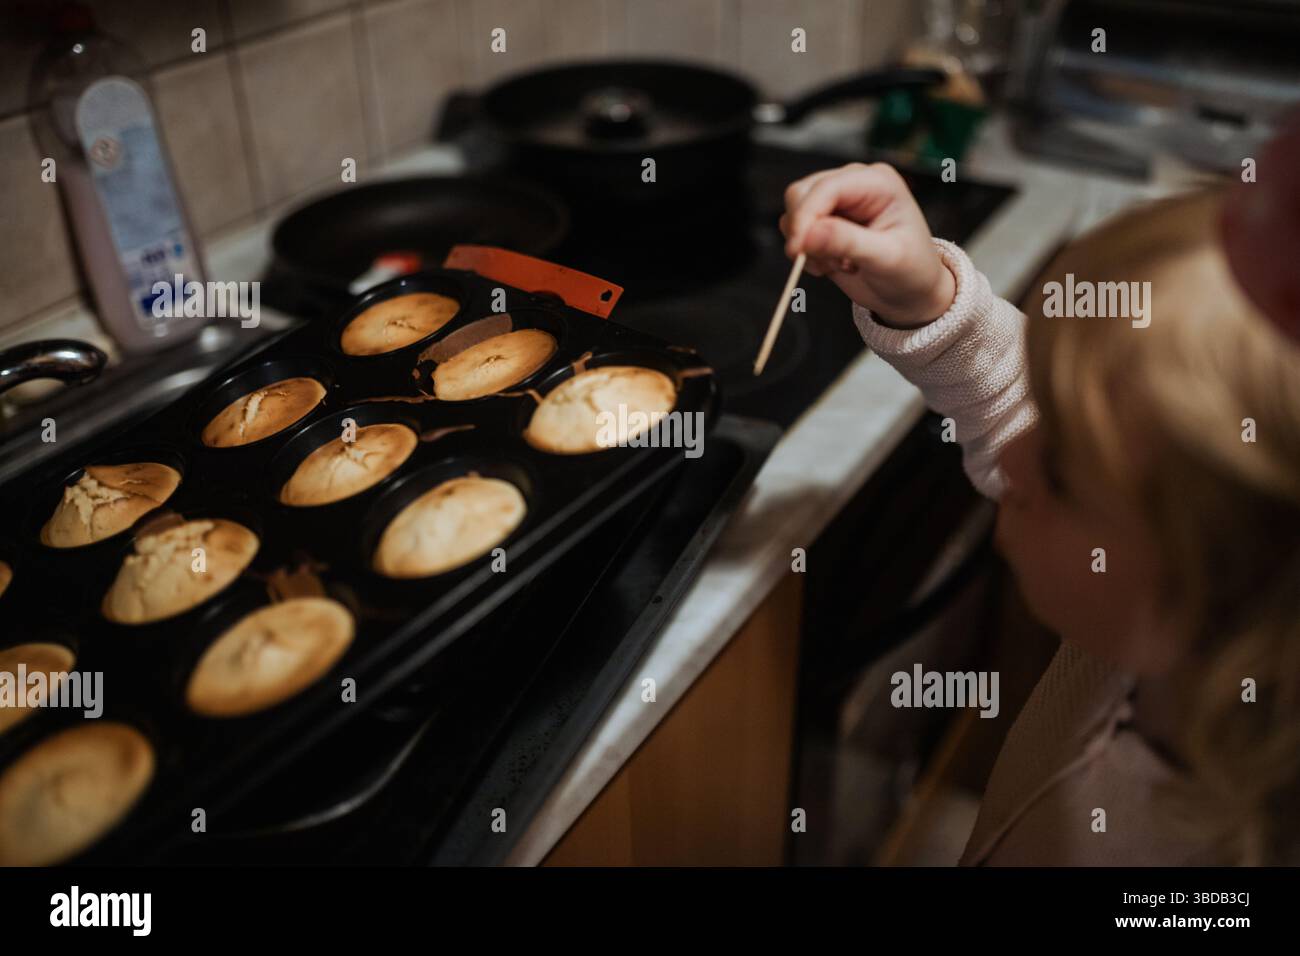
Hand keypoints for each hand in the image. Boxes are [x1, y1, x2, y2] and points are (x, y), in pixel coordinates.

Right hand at [780, 162, 955, 327]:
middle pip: (801, 193)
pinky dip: (806, 253)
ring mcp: (837, 202)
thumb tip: (808, 234)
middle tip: (826, 263)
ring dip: (807, 245)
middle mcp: (853, 185)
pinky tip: (833, 264)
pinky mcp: (824, 221)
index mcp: (877, 183)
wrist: (911, 293)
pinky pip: (794, 231)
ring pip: (793, 212)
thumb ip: (848, 242)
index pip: (826, 188)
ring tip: (840, 263)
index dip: (806, 216)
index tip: (798, 250)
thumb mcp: (886, 258)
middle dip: (804, 231)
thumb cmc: (912, 271)